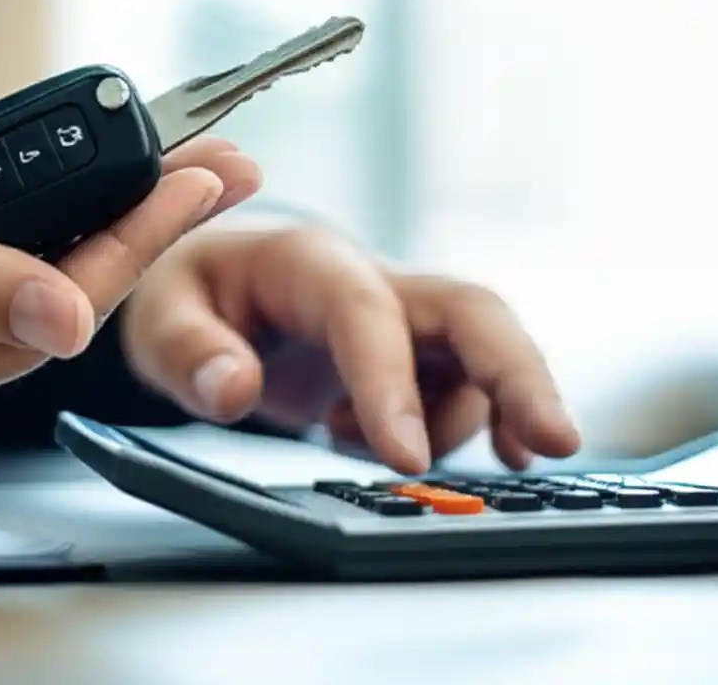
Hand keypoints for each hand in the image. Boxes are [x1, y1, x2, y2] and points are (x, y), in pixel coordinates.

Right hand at [0, 131, 261, 430]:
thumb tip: (66, 317)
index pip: (60, 305)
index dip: (138, 239)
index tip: (198, 181)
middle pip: (74, 300)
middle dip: (154, 229)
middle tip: (226, 168)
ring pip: (53, 287)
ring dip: (122, 227)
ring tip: (186, 174)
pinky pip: (17, 278)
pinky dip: (68, 231)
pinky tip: (106, 200)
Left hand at [122, 219, 580, 473]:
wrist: (209, 283)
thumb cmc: (188, 291)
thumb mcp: (159, 316)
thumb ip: (188, 353)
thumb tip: (234, 388)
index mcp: (307, 262)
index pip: (365, 312)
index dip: (390, 382)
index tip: (404, 455)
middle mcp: (371, 281)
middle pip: (469, 311)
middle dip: (519, 373)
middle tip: (558, 443)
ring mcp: (402, 318)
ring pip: (480, 354)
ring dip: (483, 414)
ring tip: (419, 457)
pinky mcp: (415, 355)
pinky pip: (466, 388)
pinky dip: (476, 426)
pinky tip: (465, 456)